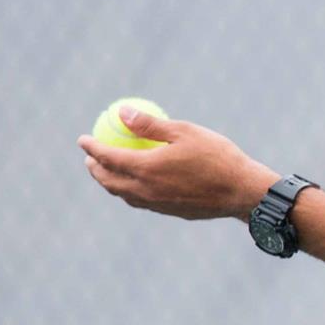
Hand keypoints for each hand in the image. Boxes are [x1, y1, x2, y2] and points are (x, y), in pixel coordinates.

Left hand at [78, 105, 276, 222]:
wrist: (241, 191)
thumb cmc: (217, 156)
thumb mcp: (184, 131)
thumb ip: (150, 124)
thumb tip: (122, 112)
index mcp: (146, 168)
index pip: (107, 157)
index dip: (91, 147)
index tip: (82, 139)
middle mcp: (146, 190)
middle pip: (109, 181)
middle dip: (95, 170)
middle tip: (91, 158)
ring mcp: (156, 204)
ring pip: (123, 195)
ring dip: (110, 183)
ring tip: (108, 173)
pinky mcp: (169, 212)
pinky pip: (140, 202)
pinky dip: (129, 192)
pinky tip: (136, 185)